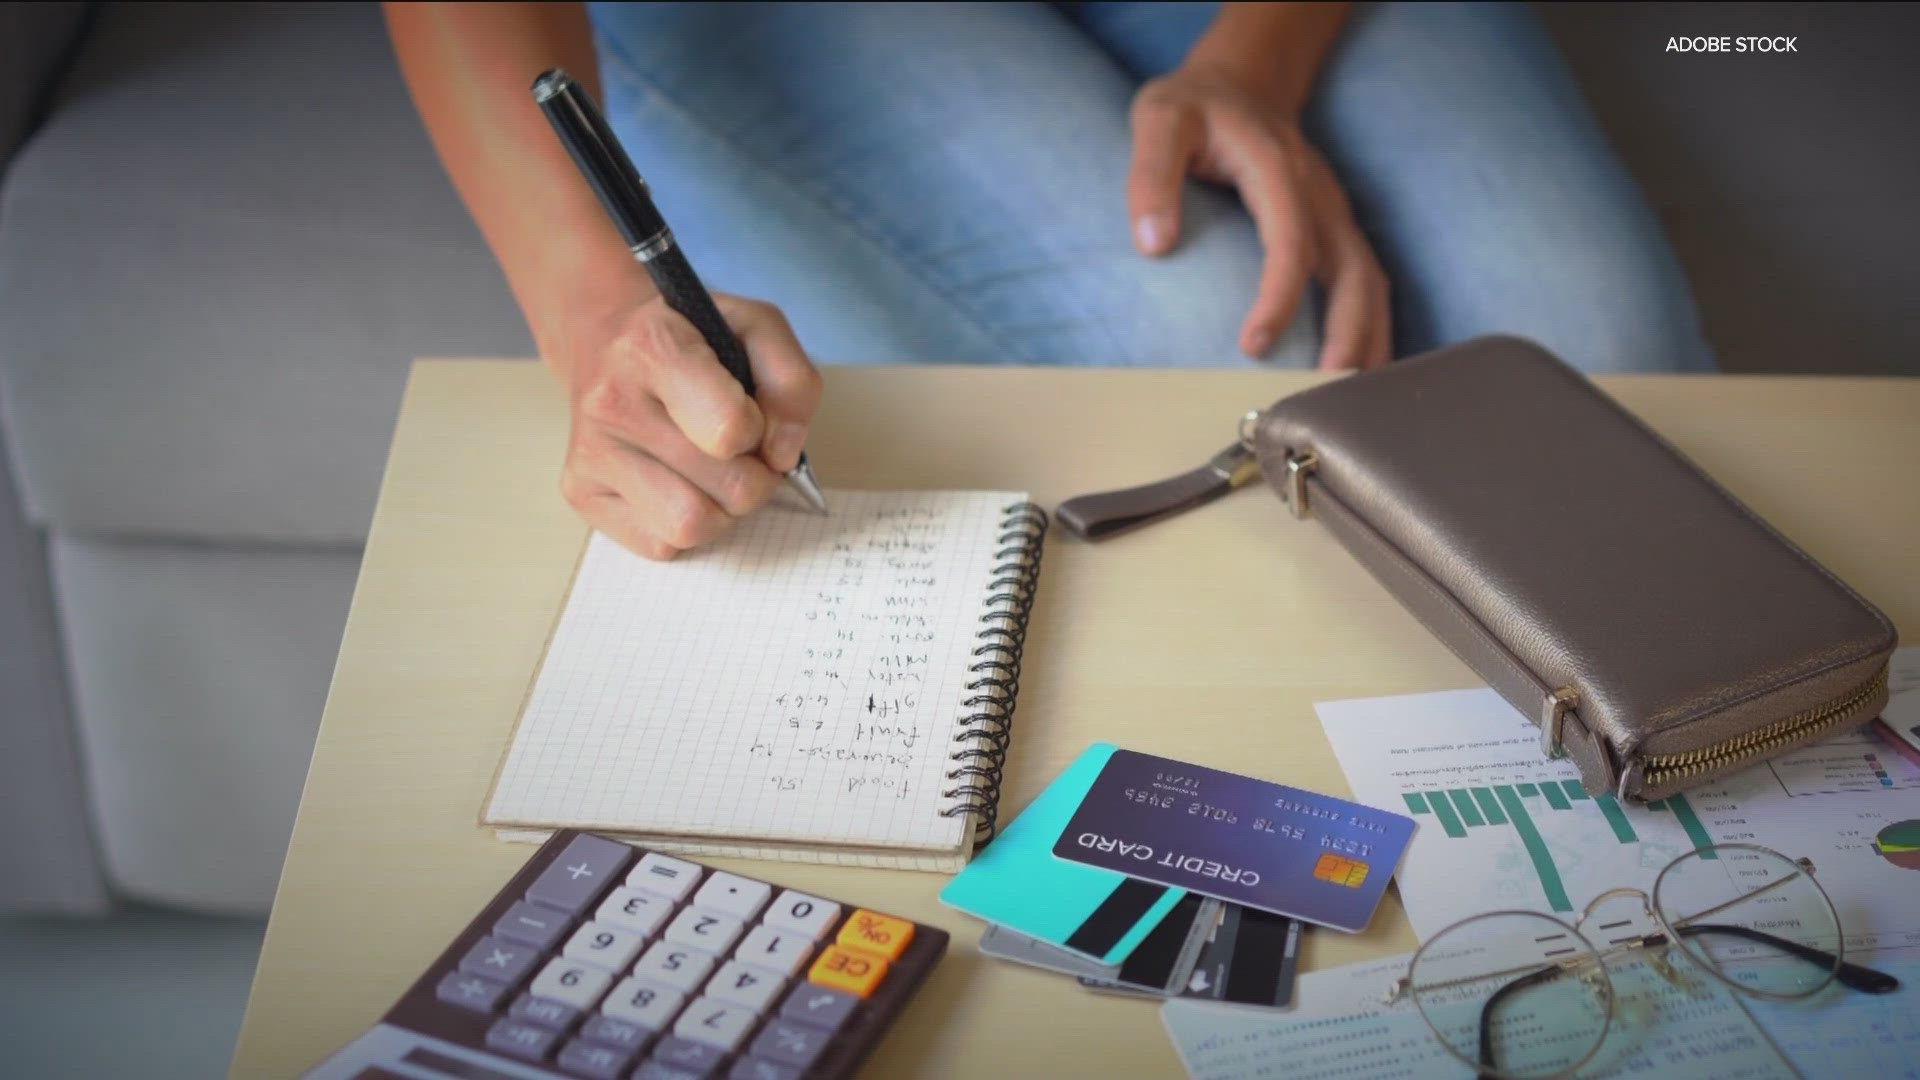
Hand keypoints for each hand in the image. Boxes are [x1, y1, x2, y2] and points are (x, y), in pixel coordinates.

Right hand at [554, 290, 822, 559]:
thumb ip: (792, 382)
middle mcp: (611, 403)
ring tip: (711, 471)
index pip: (731, 432)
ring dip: (721, 509)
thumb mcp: (756, 328)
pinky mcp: (582, 495)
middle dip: (754, 477)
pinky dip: (683, 526)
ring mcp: (590, 454)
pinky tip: (676, 484)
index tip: (747, 412)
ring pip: (691, 527)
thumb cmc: (690, 339)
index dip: (759, 430)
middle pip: (730, 490)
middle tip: (739, 450)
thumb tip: (783, 456)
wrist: (606, 340)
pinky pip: (660, 546)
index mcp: (653, 350)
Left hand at [1128, 64, 1390, 370]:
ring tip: (1349, 402)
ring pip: (1371, 285)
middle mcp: (1319, 197)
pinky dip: (1367, 331)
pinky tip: (1353, 375)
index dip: (1279, 298)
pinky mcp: (1335, 232)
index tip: (1252, 346)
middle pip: (1356, 273)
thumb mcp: (1159, 121)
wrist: (1240, 84)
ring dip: (1368, 342)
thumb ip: (1151, 177)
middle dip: (1349, 335)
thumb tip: (1154, 245)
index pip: (1292, 243)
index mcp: (1279, 172)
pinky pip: (1364, 286)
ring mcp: (1334, 215)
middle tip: (1324, 391)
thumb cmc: (1193, 108)